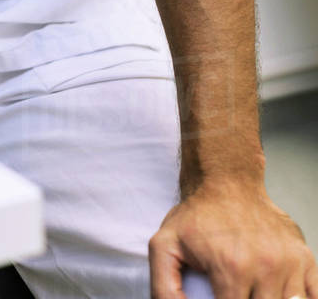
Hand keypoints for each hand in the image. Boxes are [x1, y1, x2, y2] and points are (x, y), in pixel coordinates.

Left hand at [149, 176, 317, 297]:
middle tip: (235, 295)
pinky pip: (314, 297)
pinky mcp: (304, 258)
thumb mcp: (165, 245)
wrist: (227, 179)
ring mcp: (289, 263)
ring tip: (252, 293)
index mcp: (232, 269)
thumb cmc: (197, 214)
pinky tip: (281, 297)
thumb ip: (164, 287)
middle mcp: (266, 267)